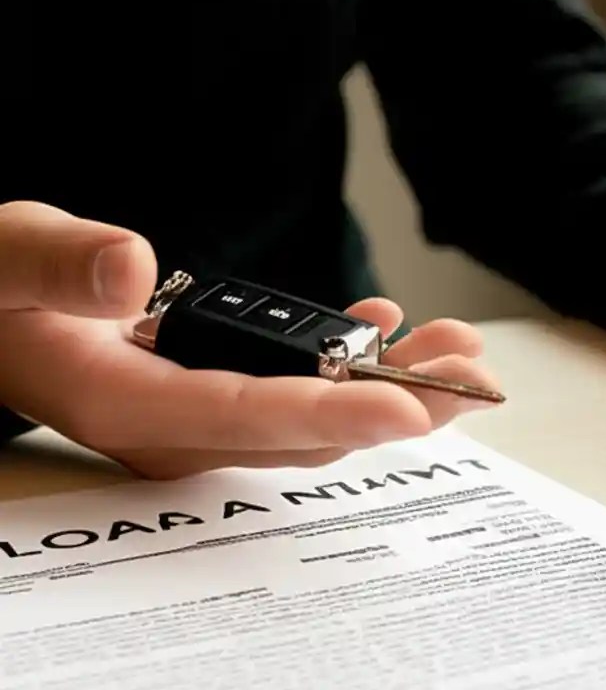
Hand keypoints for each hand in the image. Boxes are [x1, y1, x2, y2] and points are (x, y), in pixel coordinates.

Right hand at [0, 201, 498, 478]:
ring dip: (391, 384)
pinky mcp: (214, 397)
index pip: (241, 415)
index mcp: (123, 400)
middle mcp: (172, 427)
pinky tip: (389, 324)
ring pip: (313, 417)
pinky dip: (351, 362)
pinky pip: (297, 394)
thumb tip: (130, 267)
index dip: (331, 414)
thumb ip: (55, 263)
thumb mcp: (2, 257)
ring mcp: (199, 418)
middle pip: (304, 432)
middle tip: (475, 372)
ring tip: (457, 345)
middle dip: (398, 405)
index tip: (407, 408)